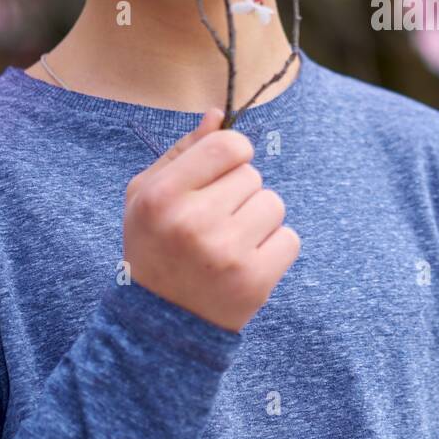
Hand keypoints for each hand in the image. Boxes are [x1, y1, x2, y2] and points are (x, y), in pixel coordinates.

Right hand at [122, 108, 299, 331]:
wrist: (160, 323)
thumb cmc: (155, 246)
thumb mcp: (148, 196)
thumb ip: (184, 152)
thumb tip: (218, 115)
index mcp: (162, 196)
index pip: (228, 145)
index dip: (234, 154)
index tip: (225, 172)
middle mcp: (193, 222)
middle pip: (253, 176)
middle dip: (240, 193)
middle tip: (215, 221)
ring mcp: (226, 253)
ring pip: (274, 204)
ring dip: (259, 219)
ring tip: (231, 241)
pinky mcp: (254, 280)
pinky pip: (290, 238)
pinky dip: (274, 248)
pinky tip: (247, 261)